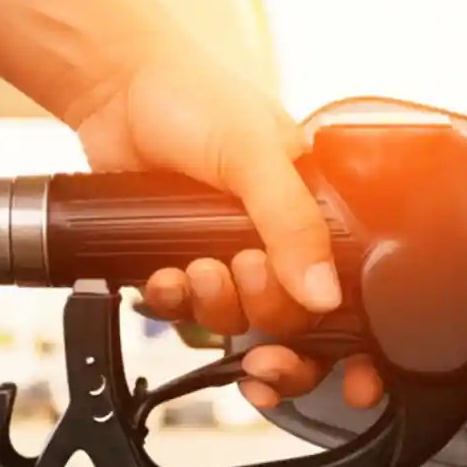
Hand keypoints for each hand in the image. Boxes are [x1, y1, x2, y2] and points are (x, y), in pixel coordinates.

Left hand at [74, 38, 382, 409]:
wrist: (115, 88)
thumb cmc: (195, 95)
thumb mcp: (255, 154)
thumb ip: (293, 224)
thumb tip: (324, 294)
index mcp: (317, 208)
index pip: (346, 289)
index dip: (350, 341)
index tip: (352, 379)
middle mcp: (278, 236)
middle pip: (291, 320)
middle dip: (266, 316)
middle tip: (243, 274)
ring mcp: (229, 251)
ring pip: (238, 322)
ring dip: (217, 305)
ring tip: (198, 265)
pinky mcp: (183, 260)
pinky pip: (187, 312)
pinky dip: (175, 302)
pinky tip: (167, 275)